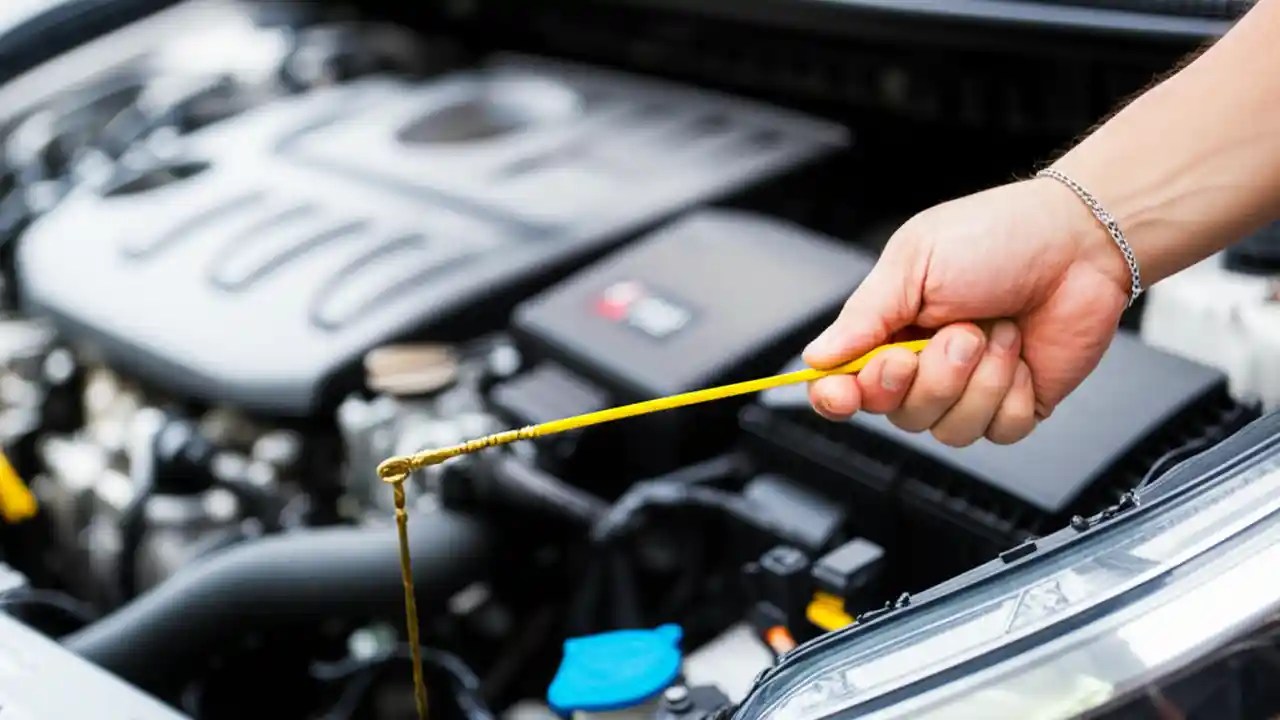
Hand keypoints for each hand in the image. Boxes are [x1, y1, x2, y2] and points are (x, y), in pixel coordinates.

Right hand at [803, 178, 1131, 445]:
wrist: (1080, 241)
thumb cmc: (998, 236)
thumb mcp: (915, 262)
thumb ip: (864, 316)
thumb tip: (817, 356)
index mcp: (888, 330)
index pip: (843, 385)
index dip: (837, 397)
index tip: (844, 391)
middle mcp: (924, 366)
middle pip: (897, 413)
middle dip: (929, 377)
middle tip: (957, 333)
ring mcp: (969, 390)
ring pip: (948, 430)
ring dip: (978, 380)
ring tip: (998, 330)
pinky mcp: (1014, 404)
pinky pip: (998, 431)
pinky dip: (1012, 392)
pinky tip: (1021, 353)